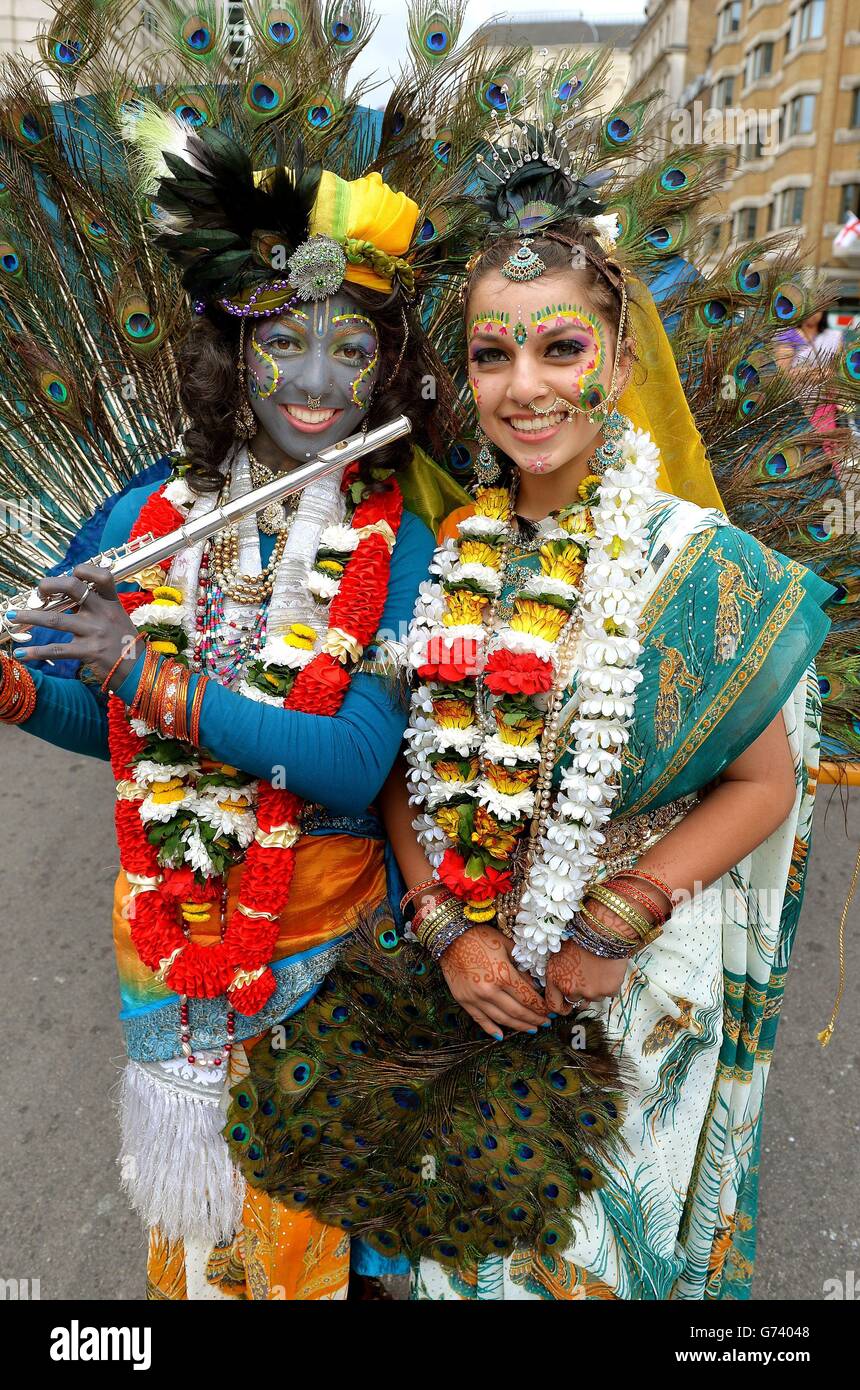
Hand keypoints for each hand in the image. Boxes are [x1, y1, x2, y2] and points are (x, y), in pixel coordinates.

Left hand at [8, 564, 140, 684]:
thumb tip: (68, 594)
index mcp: (112, 603)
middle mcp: (103, 614)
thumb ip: (97, 606)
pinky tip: (20, 654)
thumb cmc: (125, 643)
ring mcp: (95, 632)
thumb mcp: (118, 618)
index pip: (101, 575)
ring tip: (11, 616)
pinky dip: (36, 652)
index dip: (83, 570)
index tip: (69, 573)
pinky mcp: (88, 652)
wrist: (139, 671)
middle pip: (73, 587)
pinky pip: (57, 650)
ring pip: (56, 619)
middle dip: (49, 585)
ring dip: (29, 616)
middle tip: (37, 592)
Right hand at [440, 924, 548, 1039]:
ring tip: (531, 1028)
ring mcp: (475, 998)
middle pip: (517, 1012)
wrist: (449, 936)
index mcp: (503, 975)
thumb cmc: (480, 936)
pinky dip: (492, 1029)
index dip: (541, 1008)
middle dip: (534, 1019)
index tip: (550, 1011)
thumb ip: (521, 968)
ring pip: (502, 1019)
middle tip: (545, 1023)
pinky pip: (480, 1019)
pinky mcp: (463, 1001)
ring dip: (519, 1026)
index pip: (528, 998)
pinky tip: (502, 1035)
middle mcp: (490, 991)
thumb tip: (534, 986)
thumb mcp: (506, 946)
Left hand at [545, 896, 636, 1014]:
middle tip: (587, 978)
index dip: (561, 1007)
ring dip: (596, 989)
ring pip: (594, 998)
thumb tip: (561, 988)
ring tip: (598, 970)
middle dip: (580, 993)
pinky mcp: (608, 990)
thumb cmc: (579, 936)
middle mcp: (571, 990)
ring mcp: (591, 992)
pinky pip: (609, 993)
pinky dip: (610, 985)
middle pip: (576, 1002)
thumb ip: (558, 976)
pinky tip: (608, 970)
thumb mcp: (559, 954)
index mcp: (555, 980)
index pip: (554, 1006)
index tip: (566, 1006)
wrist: (602, 930)